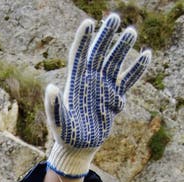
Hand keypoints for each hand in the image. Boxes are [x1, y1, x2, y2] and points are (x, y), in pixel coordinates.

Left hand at [45, 14, 150, 177]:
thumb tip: (51, 88)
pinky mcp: (114, 98)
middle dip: (106, 36)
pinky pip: (127, 81)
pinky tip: (146, 55)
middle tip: (114, 18)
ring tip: (131, 32)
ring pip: (114, 64)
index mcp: (75, 83)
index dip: (83, 40)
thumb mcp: (58, 123)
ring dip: (122, 48)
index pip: (79, 57)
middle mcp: (90, 82)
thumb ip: (54, 106)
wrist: (78, 148)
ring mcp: (103, 88)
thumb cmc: (66, 136)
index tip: (89, 23)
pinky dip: (136, 69)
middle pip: (99, 54)